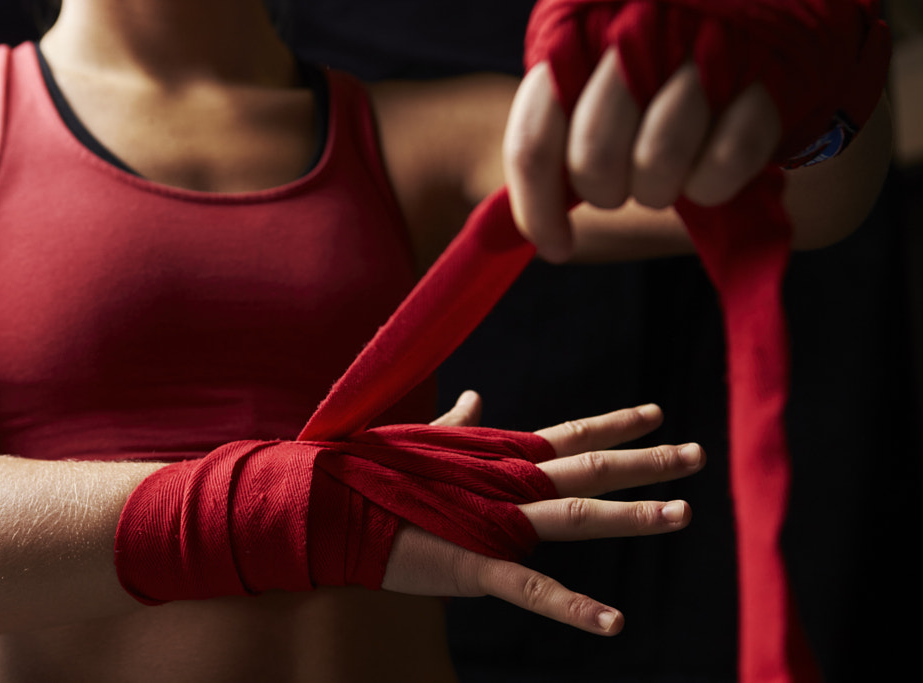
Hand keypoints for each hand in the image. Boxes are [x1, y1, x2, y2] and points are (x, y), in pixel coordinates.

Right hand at [384, 402, 704, 634]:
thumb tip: (475, 395)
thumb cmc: (378, 474)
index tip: (658, 413)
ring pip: (579, 514)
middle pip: (591, 468)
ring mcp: (497, 523)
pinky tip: (616, 623)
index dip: (616, 424)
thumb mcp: (427, 443)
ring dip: (633, 514)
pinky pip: (534, 590)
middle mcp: (509, 483)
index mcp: (501, 457)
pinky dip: (576, 609)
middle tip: (698, 456)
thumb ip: (460, 423)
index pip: (572, 434)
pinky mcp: (477, 565)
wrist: (336, 507)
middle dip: (648, 463)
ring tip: (684, 512)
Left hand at [503, 47, 781, 261]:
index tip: (555, 249)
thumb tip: (515, 231)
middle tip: (623, 188)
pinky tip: (711, 176)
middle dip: (604, 193)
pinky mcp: (764, 76)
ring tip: (669, 177)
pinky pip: (725, 160)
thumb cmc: (651, 82)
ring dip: (659, 190)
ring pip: (657, 159)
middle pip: (592, 158)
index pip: (534, 139)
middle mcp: (632, 36)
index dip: (537, 209)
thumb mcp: (589, 93)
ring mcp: (699, 51)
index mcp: (576, 43)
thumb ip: (553, 144)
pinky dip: (713, 187)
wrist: (753, 34)